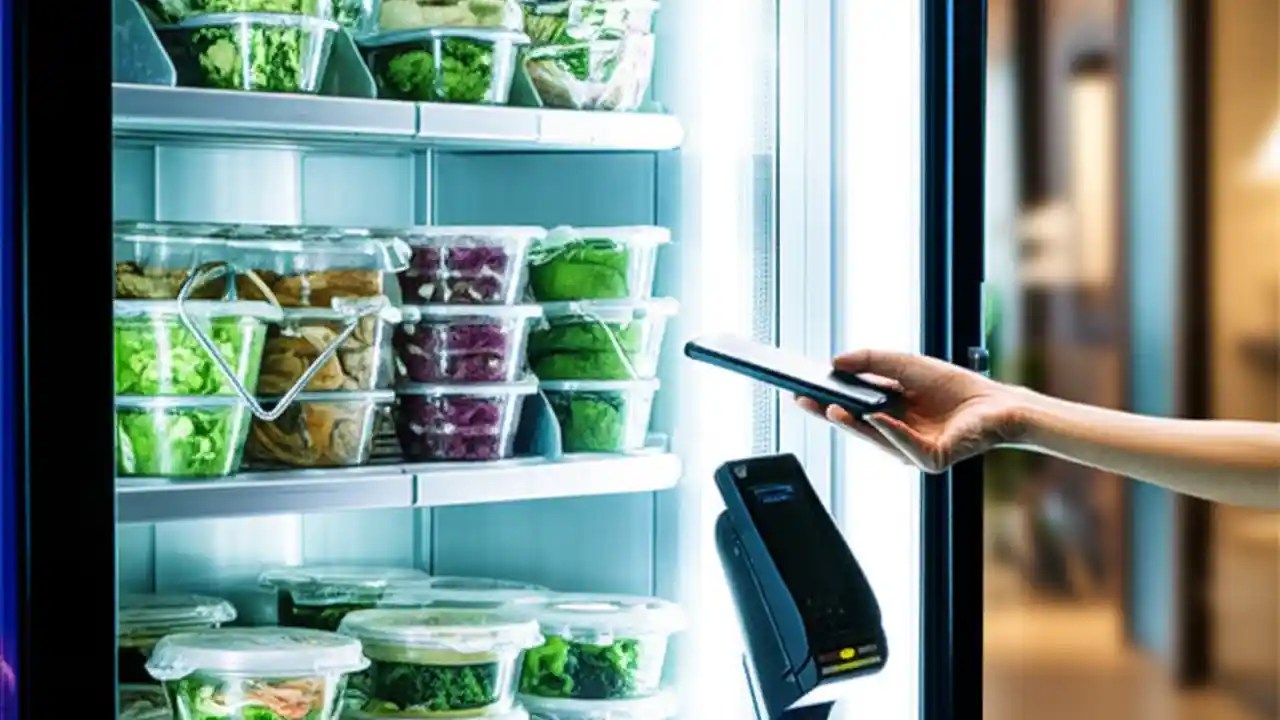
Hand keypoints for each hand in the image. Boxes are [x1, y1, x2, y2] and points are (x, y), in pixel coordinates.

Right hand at [795, 349, 1026, 472]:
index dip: (826, 400)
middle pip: (856, 425)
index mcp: (887, 413)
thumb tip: (836, 361)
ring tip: (833, 409)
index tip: (802, 390)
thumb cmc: (954, 386)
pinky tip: (878, 418)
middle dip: (829, 413)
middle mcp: (895, 435)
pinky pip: (906, 446)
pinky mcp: (930, 460)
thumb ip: (871, 362)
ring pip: (876, 438)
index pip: (850, 408)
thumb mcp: (905, 365)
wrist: (996, 403)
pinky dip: (892, 431)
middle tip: (805, 401)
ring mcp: (911, 450)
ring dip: (854, 424)